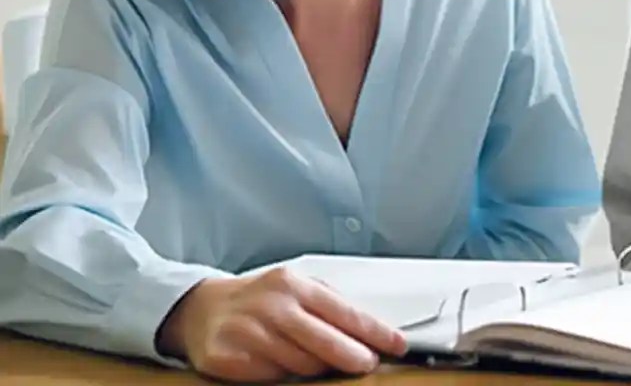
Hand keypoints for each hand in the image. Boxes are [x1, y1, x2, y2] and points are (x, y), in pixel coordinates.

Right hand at [157, 267, 408, 382]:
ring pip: (302, 365)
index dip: (376, 332)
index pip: (345, 312)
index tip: (397, 345)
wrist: (201, 309)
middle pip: (327, 343)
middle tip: (367, 365)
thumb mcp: (295, 289)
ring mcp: (248, 333)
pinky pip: (273, 377)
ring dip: (317, 368)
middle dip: (354, 357)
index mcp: (294, 285)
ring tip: (315, 359)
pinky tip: (280, 363)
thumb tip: (371, 332)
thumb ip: (330, 306)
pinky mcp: (228, 359)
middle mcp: (271, 307)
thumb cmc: (260, 300)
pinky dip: (283, 375)